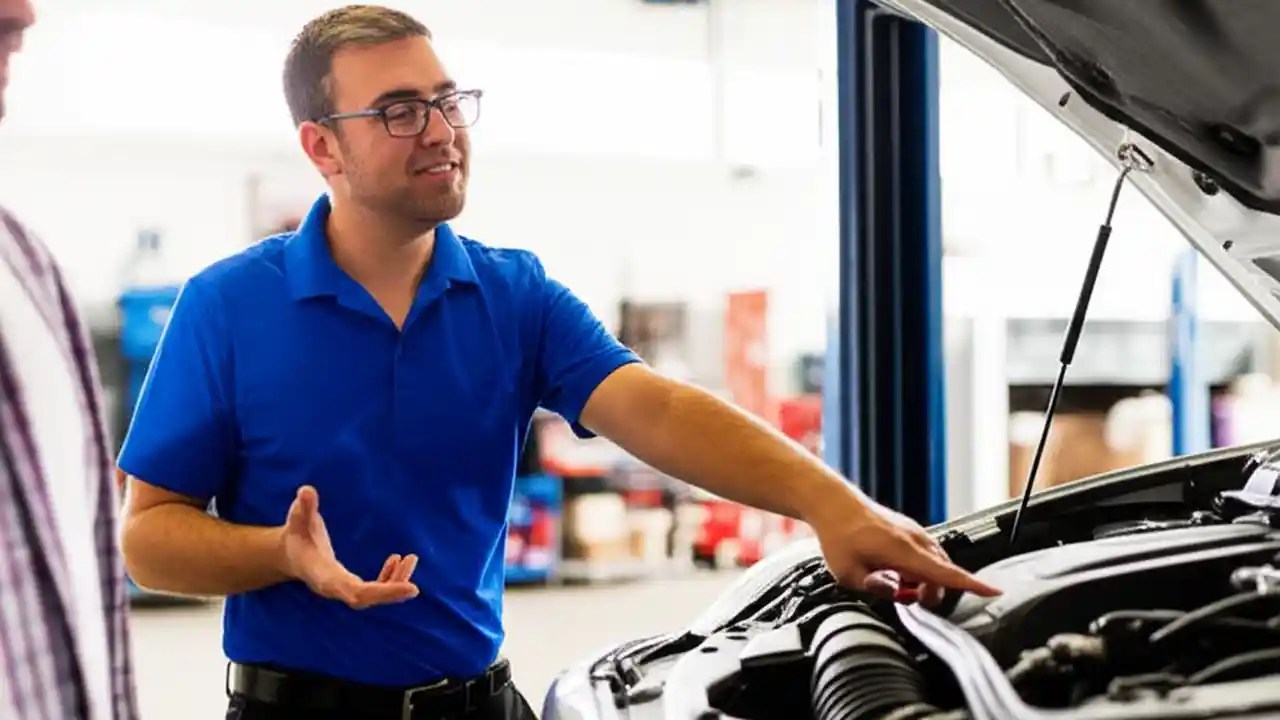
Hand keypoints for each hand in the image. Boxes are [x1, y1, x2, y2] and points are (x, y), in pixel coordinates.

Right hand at [279, 485, 419, 608]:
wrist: (288, 553)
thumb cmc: (296, 534)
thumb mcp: (298, 518)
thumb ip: (304, 506)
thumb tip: (306, 490)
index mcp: (323, 576)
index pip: (354, 591)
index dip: (381, 591)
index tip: (407, 590)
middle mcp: (333, 587)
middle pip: (364, 599)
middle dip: (390, 592)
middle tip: (414, 588)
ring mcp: (341, 588)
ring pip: (371, 595)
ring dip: (394, 582)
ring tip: (411, 559)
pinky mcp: (348, 584)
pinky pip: (372, 588)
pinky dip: (388, 578)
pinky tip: (397, 559)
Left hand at [810, 497, 999, 607]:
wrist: (834, 504)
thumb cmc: (839, 535)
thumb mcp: (848, 573)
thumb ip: (876, 588)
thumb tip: (898, 593)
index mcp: (904, 551)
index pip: (945, 573)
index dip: (971, 585)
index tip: (994, 591)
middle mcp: (915, 539)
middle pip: (943, 574)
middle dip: (932, 592)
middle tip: (906, 597)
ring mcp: (915, 533)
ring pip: (935, 563)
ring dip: (925, 580)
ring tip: (896, 582)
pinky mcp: (910, 531)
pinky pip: (927, 553)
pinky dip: (920, 567)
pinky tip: (896, 569)